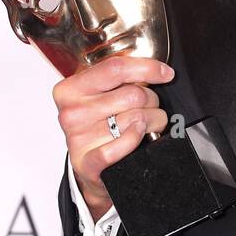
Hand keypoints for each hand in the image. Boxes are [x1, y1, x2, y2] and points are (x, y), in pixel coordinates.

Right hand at [53, 56, 174, 220]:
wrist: (88, 167)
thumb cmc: (97, 126)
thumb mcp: (98, 96)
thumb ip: (119, 79)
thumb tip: (155, 70)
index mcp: (70, 89)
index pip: (115, 69)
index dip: (147, 68)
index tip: (166, 73)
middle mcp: (71, 113)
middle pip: (134, 95)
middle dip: (151, 101)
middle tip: (146, 109)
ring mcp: (79, 138)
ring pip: (138, 118)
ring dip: (152, 122)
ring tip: (143, 127)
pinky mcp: (89, 162)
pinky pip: (126, 142)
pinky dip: (138, 139)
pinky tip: (139, 137)